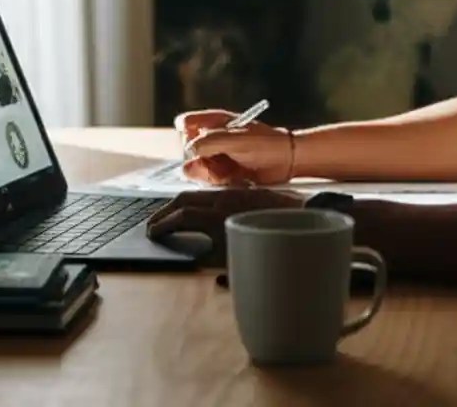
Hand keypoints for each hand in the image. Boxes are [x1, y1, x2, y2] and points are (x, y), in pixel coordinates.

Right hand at [145, 189, 304, 248]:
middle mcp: (222, 201)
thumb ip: (215, 262)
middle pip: (183, 199)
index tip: (151, 233)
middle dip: (164, 211)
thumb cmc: (273, 247)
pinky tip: (203, 209)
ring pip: (199, 193)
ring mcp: (235, 193)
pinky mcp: (247, 191)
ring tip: (173, 215)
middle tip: (153, 222)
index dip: (162, 226)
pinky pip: (216, 193)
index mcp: (216, 218)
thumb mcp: (239, 261)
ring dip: (182, 203)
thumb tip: (202, 264)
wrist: (305, 223)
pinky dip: (201, 200)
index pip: (179, 218)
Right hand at [174, 110, 296, 185]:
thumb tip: (189, 152)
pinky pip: (207, 180)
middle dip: (199, 160)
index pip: (184, 124)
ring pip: (195, 168)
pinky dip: (218, 181)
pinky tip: (234, 179)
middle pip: (186, 150)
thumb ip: (208, 143)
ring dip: (210, 173)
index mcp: (214, 121)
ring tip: (230, 172)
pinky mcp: (221, 172)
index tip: (199, 141)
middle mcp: (212, 138)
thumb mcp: (235, 140)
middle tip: (218, 162)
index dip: (186, 133)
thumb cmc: (265, 144)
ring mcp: (216, 156)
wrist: (286, 162)